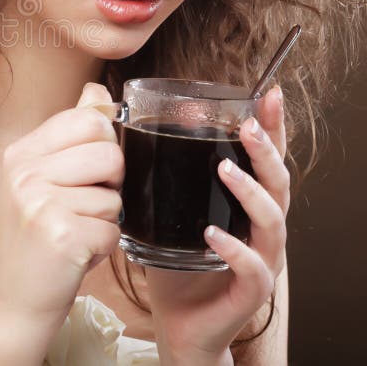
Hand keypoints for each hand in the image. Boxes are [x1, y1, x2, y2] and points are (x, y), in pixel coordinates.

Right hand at [0, 83, 123, 329]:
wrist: (9, 303)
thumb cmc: (31, 241)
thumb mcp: (39, 180)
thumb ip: (70, 134)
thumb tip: (98, 91)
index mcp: (21, 152)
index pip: (87, 119)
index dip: (103, 145)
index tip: (87, 171)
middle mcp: (25, 172)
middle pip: (109, 153)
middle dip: (110, 186)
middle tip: (80, 208)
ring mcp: (40, 202)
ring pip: (115, 196)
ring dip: (105, 221)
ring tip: (74, 232)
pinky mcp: (61, 235)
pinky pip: (113, 230)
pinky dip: (102, 248)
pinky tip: (75, 254)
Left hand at [144, 84, 288, 362]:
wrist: (178, 321)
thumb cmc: (175, 261)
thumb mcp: (167, 209)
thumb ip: (162, 171)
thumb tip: (136, 122)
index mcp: (244, 204)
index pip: (265, 160)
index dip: (273, 128)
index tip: (270, 93)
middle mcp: (260, 228)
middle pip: (279, 183)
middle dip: (266, 151)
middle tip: (247, 125)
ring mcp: (260, 259)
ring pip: (272, 222)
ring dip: (251, 193)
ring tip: (226, 170)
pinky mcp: (249, 292)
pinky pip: (254, 270)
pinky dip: (236, 250)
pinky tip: (213, 234)